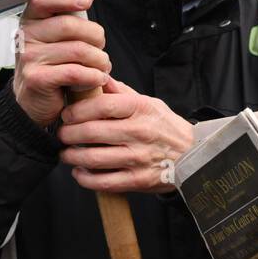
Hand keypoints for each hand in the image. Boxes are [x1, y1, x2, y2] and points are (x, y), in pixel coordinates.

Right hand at [12, 0, 111, 127]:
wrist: (35, 100)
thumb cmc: (52, 65)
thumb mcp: (58, 36)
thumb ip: (71, 14)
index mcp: (31, 19)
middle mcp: (27, 36)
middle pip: (70, 25)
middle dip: (95, 36)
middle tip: (101, 46)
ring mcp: (29, 57)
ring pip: (78, 50)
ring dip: (99, 59)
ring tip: (102, 66)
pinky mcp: (36, 79)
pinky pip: (75, 72)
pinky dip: (93, 75)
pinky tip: (97, 78)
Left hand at [57, 77, 194, 193]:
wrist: (195, 156)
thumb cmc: (167, 127)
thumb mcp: (149, 103)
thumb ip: (121, 92)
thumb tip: (98, 76)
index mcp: (140, 109)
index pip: (102, 106)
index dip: (78, 110)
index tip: (67, 114)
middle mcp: (139, 132)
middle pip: (92, 132)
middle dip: (69, 133)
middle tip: (62, 134)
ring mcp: (138, 158)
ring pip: (93, 158)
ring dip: (72, 156)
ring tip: (66, 153)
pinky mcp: (138, 180)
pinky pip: (104, 182)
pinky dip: (85, 178)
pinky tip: (79, 172)